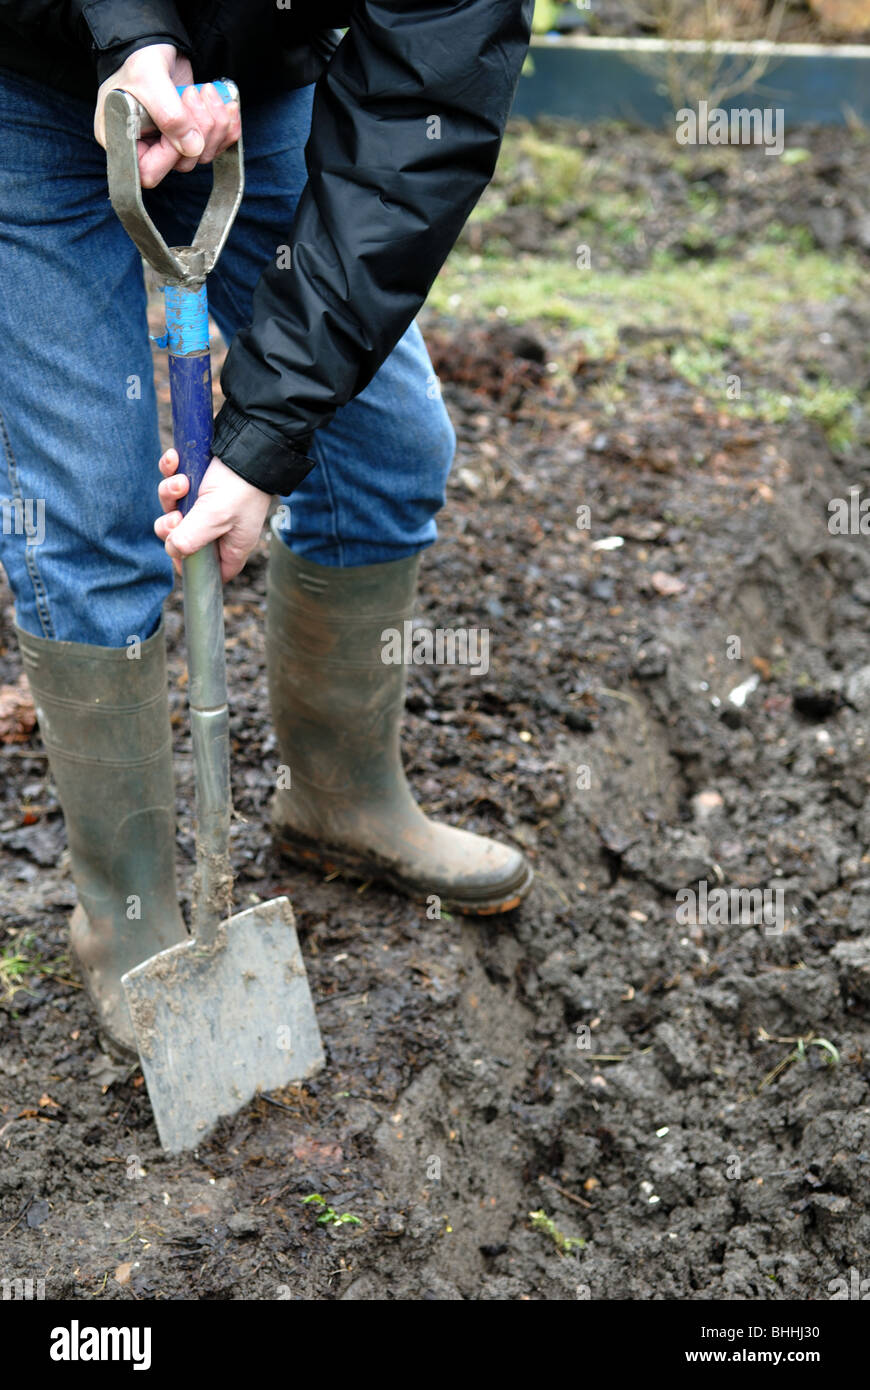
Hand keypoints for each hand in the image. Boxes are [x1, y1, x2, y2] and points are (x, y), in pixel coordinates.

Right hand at [94, 43, 240, 188]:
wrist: (156, 42)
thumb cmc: (141, 57)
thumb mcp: (148, 80)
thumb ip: (169, 115)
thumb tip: (193, 147)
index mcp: (122, 141)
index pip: (149, 172)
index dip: (170, 153)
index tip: (176, 121)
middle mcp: (145, 148)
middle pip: (182, 164)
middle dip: (199, 130)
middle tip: (194, 94)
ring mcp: (169, 143)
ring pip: (202, 155)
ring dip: (215, 125)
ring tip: (207, 92)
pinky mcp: (190, 135)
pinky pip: (216, 145)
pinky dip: (227, 127)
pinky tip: (228, 106)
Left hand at [155, 450, 272, 582]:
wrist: (247, 442)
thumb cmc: (240, 485)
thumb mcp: (215, 516)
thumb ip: (192, 538)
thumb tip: (172, 550)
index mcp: (230, 545)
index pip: (209, 570)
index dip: (190, 566)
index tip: (177, 552)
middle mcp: (217, 527)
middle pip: (181, 539)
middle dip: (171, 526)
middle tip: (176, 516)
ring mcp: (204, 503)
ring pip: (173, 508)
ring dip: (170, 493)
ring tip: (181, 482)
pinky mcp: (195, 479)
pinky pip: (172, 480)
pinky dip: (170, 470)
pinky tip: (174, 459)